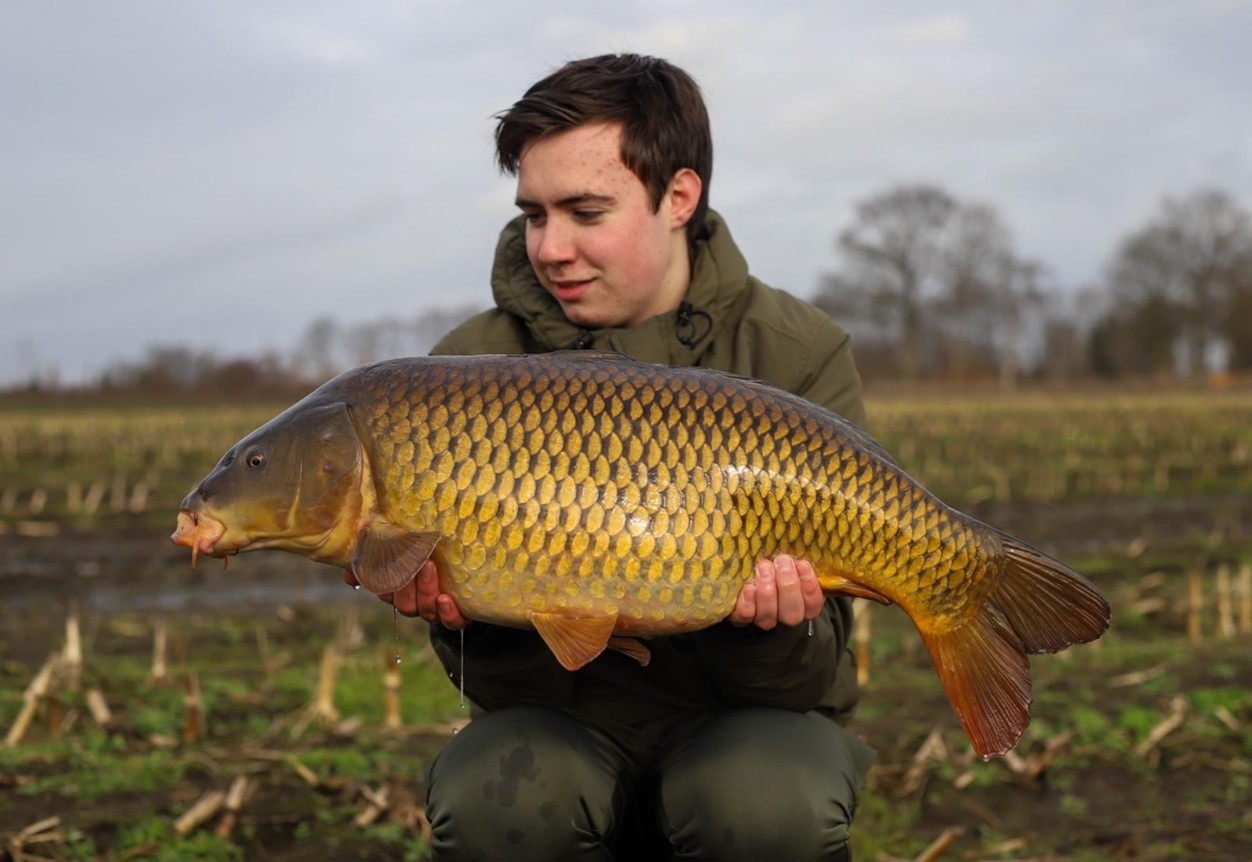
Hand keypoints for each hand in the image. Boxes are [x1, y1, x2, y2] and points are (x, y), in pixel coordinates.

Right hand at [342, 560, 470, 629]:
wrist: (470, 574)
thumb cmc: (433, 555)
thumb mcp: (406, 551)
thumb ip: (376, 557)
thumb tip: (347, 576)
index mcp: (401, 592)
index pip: (386, 593)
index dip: (380, 582)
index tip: (379, 562)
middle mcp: (417, 604)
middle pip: (404, 604)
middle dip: (405, 584)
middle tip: (412, 559)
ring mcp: (437, 611)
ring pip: (425, 610)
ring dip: (425, 589)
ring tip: (430, 566)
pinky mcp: (460, 616)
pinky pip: (452, 623)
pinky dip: (447, 613)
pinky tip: (445, 599)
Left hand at [727, 554, 824, 629]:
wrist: (741, 566)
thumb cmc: (773, 558)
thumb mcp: (788, 556)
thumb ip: (797, 554)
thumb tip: (803, 532)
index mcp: (803, 602)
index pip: (813, 604)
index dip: (810, 587)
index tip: (803, 564)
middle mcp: (784, 614)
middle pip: (793, 614)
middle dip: (788, 586)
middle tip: (782, 562)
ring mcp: (762, 618)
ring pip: (769, 617)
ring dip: (768, 592)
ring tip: (764, 567)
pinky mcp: (740, 616)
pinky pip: (745, 616)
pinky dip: (748, 602)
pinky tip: (748, 586)